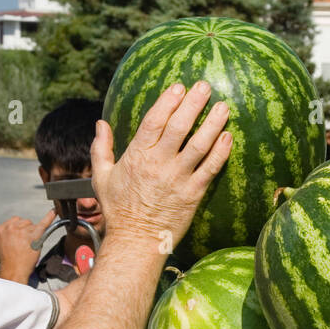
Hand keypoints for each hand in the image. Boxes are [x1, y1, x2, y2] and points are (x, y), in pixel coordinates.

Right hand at [0, 209, 54, 282]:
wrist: (13, 270)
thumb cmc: (5, 262)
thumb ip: (1, 239)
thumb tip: (5, 237)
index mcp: (2, 228)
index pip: (15, 221)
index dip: (20, 229)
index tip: (21, 237)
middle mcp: (12, 227)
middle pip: (25, 222)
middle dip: (27, 231)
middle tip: (26, 244)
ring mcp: (23, 230)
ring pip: (33, 226)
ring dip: (34, 234)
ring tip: (30, 246)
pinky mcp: (34, 236)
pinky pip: (44, 224)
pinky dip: (50, 217)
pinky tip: (54, 212)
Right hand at [89, 81, 232, 252]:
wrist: (136, 242)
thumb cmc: (119, 210)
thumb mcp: (101, 177)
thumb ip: (101, 149)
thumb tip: (101, 123)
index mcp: (137, 156)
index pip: (155, 121)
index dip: (168, 102)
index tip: (179, 87)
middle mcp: (159, 164)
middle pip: (179, 127)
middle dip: (193, 104)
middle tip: (205, 86)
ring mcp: (178, 179)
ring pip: (199, 145)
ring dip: (213, 124)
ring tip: (224, 106)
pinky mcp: (193, 195)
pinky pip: (210, 169)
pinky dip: (221, 152)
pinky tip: (228, 137)